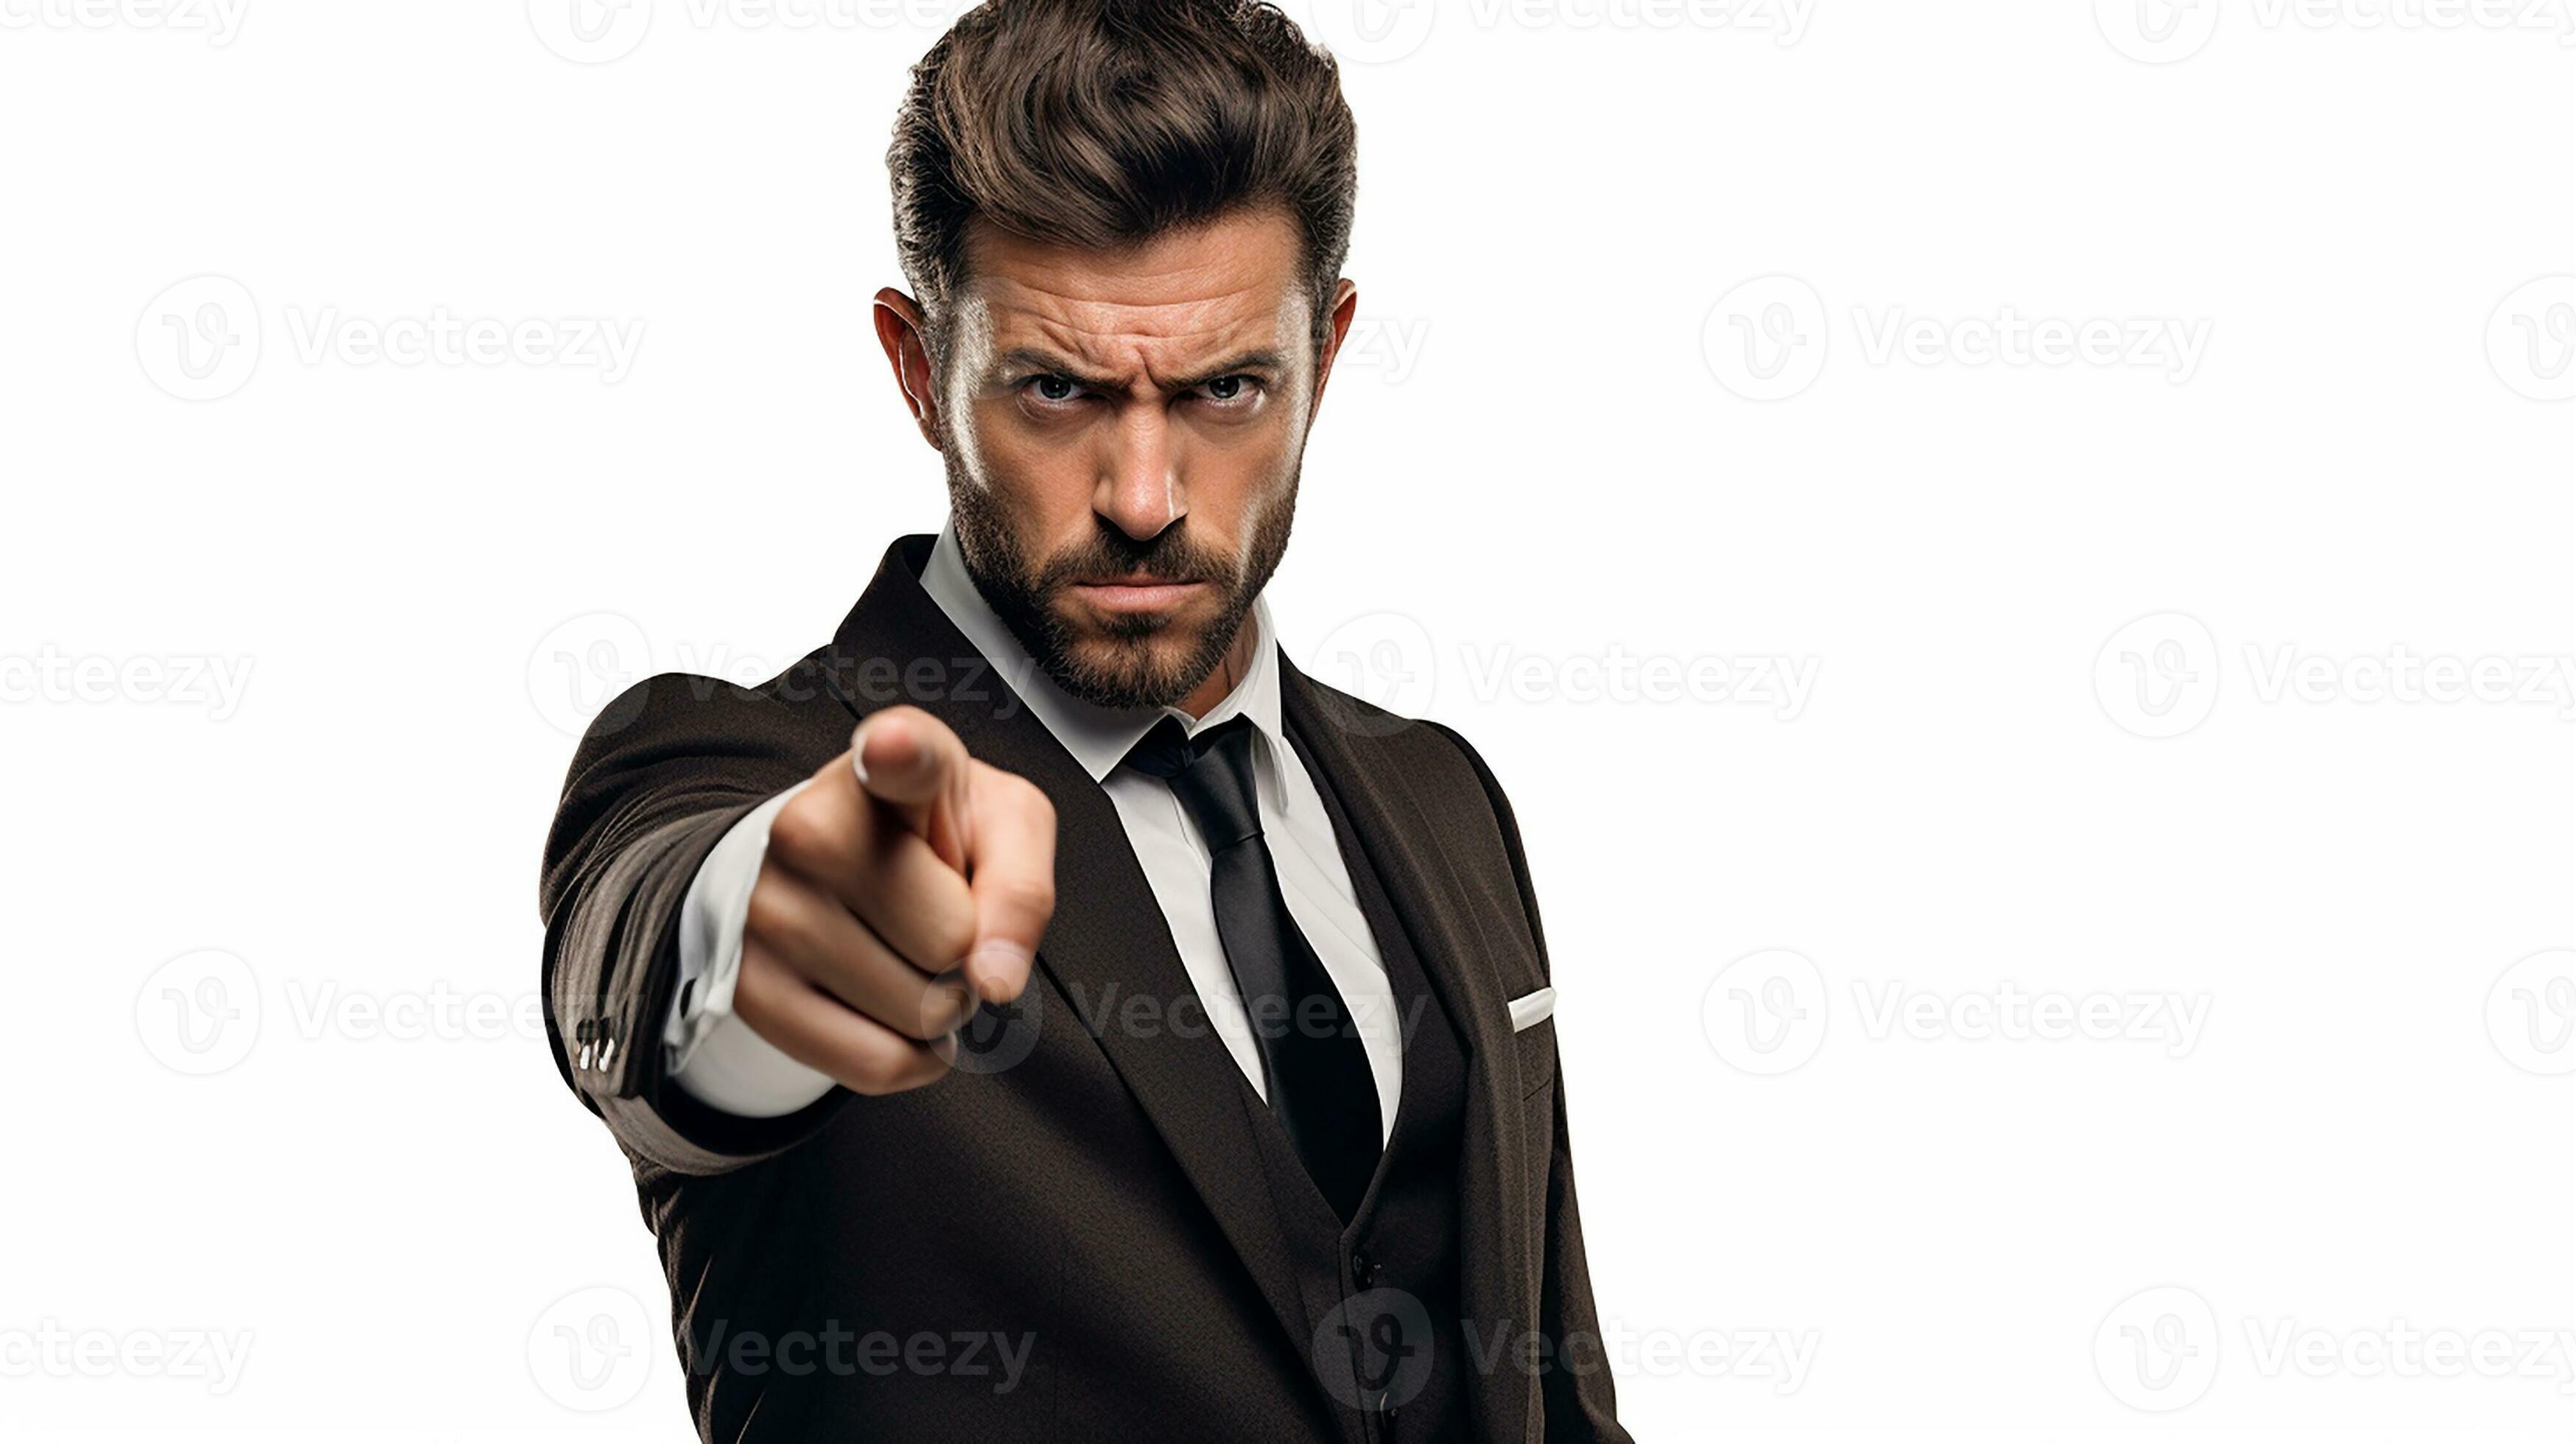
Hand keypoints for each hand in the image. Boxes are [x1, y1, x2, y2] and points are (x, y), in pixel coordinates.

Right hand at [734, 705, 1056, 1093]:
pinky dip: (910, 1057)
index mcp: (888, 761)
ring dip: (942, 1008)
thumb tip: (994, 979)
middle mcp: (809, 825)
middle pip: (950, 940)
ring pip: (918, 1011)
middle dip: (969, 951)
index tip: (893, 748)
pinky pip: (875, 1063)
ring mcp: (770, 908)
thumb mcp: (1004, 830)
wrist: (833, 866)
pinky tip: (897, 1014)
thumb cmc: (929, 836)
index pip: (897, 756)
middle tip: (939, 917)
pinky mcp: (750, 986)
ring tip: (912, 956)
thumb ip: (1021, 888)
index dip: (898, 754)